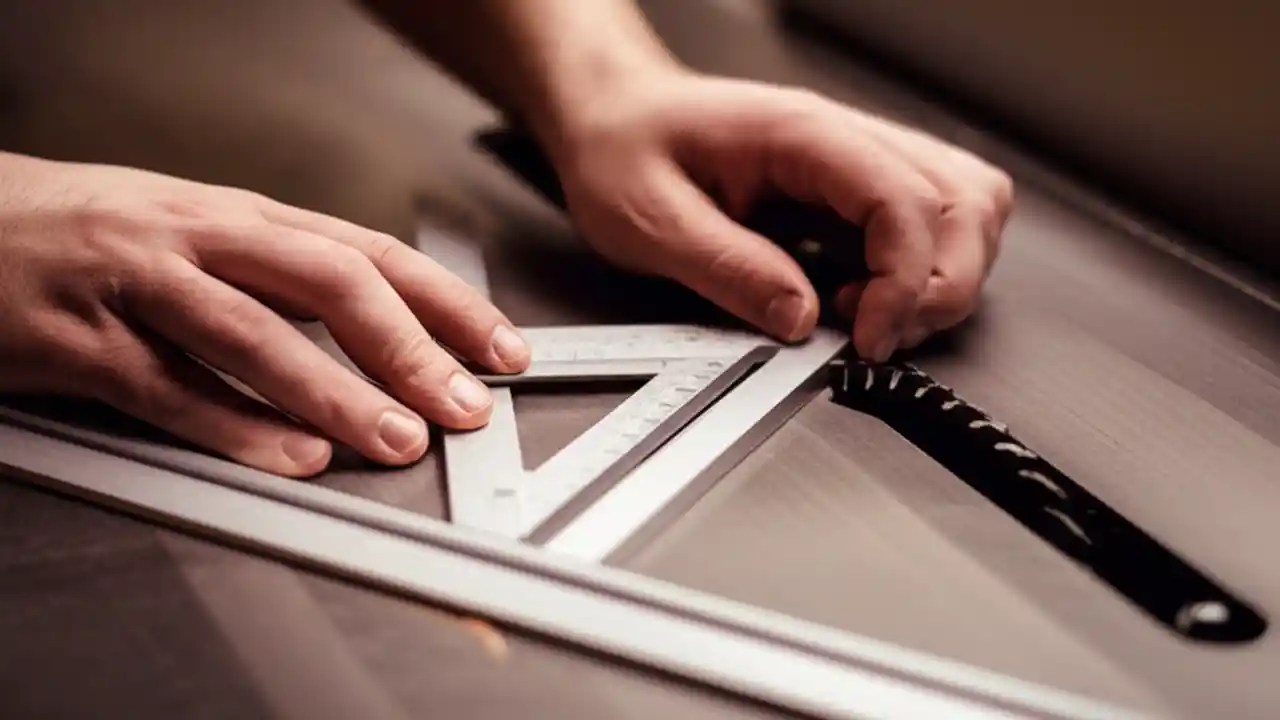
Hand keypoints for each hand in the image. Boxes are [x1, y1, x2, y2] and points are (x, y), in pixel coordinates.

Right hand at [0, 153, 529, 475]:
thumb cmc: (89, 233)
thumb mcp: (198, 233)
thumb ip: (279, 276)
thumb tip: (383, 327)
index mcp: (238, 217)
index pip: (367, 253)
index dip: (444, 301)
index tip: (501, 346)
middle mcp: (198, 239)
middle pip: (327, 282)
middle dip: (410, 346)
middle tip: (464, 402)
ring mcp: (136, 286)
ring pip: (254, 336)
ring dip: (336, 393)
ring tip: (396, 438)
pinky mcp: (75, 341)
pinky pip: (167, 390)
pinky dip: (235, 427)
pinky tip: (289, 457)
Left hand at [548, 72, 1012, 359]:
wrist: (612, 114)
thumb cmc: (624, 148)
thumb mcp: (649, 218)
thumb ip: (727, 268)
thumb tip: (799, 319)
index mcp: (800, 135)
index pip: (902, 199)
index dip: (904, 281)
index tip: (866, 339)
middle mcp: (845, 137)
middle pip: (962, 203)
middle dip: (940, 288)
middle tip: (877, 339)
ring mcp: (859, 157)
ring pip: (967, 205)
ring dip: (945, 276)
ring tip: (874, 318)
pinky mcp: (857, 184)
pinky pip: (935, 215)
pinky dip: (926, 266)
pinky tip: (869, 295)